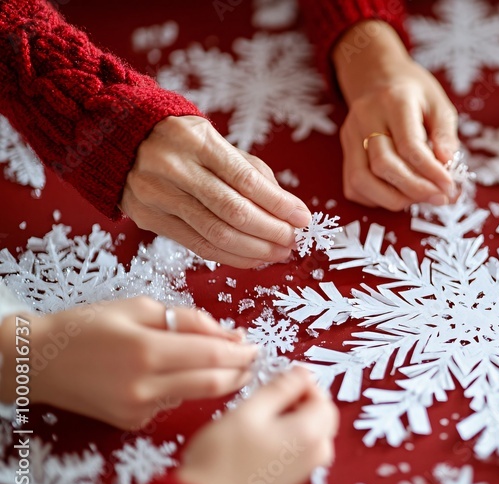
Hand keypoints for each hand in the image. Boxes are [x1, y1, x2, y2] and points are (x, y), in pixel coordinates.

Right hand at [0, 297, 256, 428]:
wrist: (39, 361)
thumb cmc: (88, 326)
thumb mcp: (139, 307)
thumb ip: (189, 320)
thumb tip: (231, 334)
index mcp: (146, 349)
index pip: (213, 355)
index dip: (242, 352)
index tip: (256, 346)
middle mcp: (144, 385)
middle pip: (214, 383)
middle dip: (241, 371)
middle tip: (251, 358)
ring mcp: (138, 408)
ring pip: (197, 394)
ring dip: (218, 380)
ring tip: (223, 362)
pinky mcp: (132, 422)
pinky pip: (173, 403)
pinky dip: (185, 389)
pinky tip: (177, 376)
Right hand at [122, 116, 310, 267]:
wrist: (120, 136)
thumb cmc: (181, 140)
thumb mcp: (216, 141)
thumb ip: (251, 172)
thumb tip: (287, 209)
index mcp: (197, 141)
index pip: (246, 179)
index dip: (279, 204)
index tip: (303, 218)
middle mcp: (173, 167)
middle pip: (232, 212)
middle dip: (270, 232)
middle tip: (292, 242)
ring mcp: (156, 194)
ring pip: (215, 234)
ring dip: (254, 250)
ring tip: (277, 253)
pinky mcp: (148, 217)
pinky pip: (196, 246)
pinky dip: (229, 256)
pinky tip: (251, 258)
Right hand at [176, 367, 337, 483]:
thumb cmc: (222, 460)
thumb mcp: (249, 411)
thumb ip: (281, 388)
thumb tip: (302, 372)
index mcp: (312, 434)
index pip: (323, 397)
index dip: (303, 382)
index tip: (280, 377)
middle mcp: (317, 454)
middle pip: (321, 414)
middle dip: (299, 399)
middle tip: (268, 395)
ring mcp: (307, 469)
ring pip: (311, 430)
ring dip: (292, 417)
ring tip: (259, 416)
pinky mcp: (293, 479)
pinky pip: (301, 446)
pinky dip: (287, 435)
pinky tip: (259, 437)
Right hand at [334, 21, 457, 210]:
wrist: (378, 76)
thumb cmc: (414, 93)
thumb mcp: (439, 104)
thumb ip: (445, 134)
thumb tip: (447, 164)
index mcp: (394, 101)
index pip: (409, 145)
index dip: (430, 172)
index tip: (449, 187)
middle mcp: (366, 117)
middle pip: (383, 165)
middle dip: (414, 189)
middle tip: (440, 198)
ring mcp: (350, 135)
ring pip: (361, 180)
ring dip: (394, 199)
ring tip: (419, 198)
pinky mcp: (344, 150)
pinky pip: (353, 185)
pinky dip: (376, 199)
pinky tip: (398, 194)